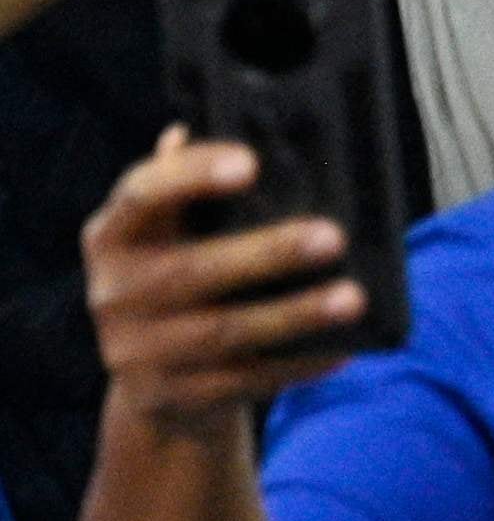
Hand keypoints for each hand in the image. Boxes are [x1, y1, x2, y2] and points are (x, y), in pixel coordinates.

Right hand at [86, 133, 363, 432]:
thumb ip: (189, 183)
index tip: (250, 161)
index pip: (142, 193)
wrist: (155, 380)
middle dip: (267, 253)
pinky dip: (295, 364)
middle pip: (192, 270)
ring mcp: (134, 350)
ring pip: (223, 332)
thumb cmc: (184, 273)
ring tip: (352, 298)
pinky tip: (341, 348)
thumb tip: (203, 124)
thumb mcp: (175, 229)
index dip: (191, 176)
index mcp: (115, 233)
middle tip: (333, 237)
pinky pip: (241, 381)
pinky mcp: (165, 396)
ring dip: (293, 315)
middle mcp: (113, 290)